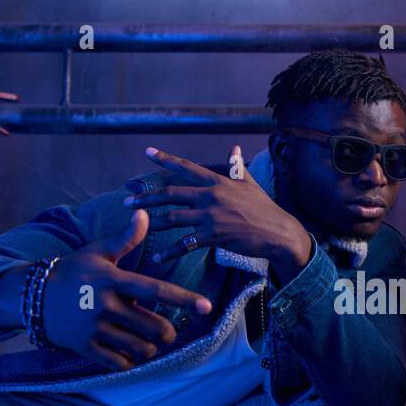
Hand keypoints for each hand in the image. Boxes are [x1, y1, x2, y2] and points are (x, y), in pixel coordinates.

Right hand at [41, 209, 212, 370]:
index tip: (207, 306)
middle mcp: (106, 304)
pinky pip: (119, 363)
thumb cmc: (73, 271)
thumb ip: (125, 238)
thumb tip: (144, 214)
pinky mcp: (85, 346)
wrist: (32, 294)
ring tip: (148, 343)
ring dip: (151, 349)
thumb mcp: (98, 251)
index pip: (156, 290)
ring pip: (140, 348)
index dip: (184, 298)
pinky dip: (130, 362)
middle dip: (168, 333)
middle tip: (166, 331)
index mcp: (113, 280)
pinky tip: (129, 354)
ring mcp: (94, 327)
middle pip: (155, 327)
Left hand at [124, 145, 313, 283]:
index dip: (165, 159)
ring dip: (152, 222)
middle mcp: (211, 196)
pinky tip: (158, 257)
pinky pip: (186, 243)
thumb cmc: (263, 207)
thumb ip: (236, 166)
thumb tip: (234, 148)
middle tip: (127, 201)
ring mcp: (211, 216)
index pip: (186, 168)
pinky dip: (170, 251)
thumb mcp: (250, 183)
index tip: (147, 152)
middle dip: (146, 198)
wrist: (278, 231)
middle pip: (171, 194)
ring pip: (174, 217)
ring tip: (138, 226)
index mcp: (217, 181)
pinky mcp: (214, 236)